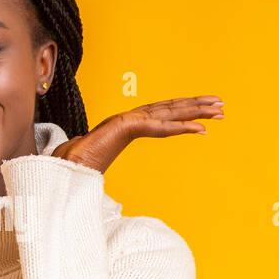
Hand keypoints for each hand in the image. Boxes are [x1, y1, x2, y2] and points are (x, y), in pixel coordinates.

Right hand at [49, 96, 224, 173]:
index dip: (181, 114)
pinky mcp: (124, 127)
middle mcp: (128, 120)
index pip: (159, 116)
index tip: (203, 119)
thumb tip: (94, 174)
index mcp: (124, 127)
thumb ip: (99, 163)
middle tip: (220, 105)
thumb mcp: (95, 165)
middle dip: (196, 106)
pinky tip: (199, 130)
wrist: (58, 168)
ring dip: (195, 110)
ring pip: (168, 112)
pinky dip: (180, 127)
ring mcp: (126, 121)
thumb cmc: (73, 167)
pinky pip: (158, 126)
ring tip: (217, 108)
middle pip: (169, 109)